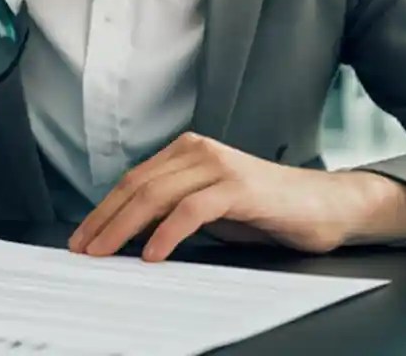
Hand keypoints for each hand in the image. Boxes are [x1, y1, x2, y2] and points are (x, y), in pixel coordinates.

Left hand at [68, 132, 405, 261]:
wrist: (323, 206)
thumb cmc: (264, 210)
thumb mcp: (207, 209)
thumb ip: (170, 212)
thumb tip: (124, 235)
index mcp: (186, 152)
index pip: (133, 181)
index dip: (103, 210)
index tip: (82, 237)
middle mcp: (198, 151)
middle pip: (137, 186)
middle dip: (104, 220)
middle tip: (84, 249)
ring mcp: (219, 166)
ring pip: (157, 196)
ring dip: (124, 228)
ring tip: (106, 254)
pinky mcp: (239, 187)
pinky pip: (192, 209)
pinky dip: (167, 233)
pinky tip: (152, 253)